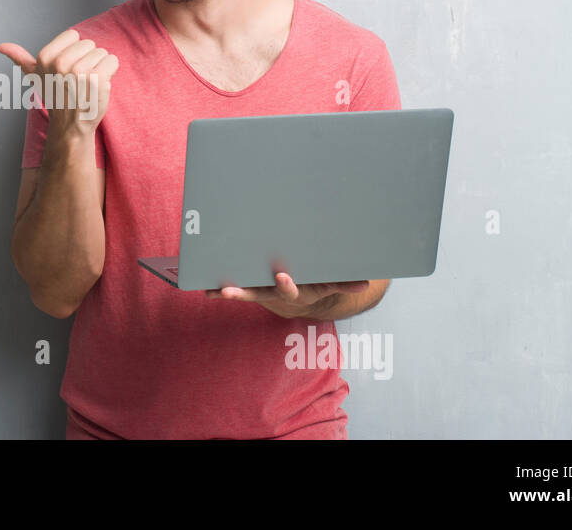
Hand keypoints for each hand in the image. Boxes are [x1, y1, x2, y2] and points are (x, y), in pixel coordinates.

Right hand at [0, 29, 118, 137]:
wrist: (70, 126)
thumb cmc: (55, 97)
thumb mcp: (35, 76)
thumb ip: (20, 58)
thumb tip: (0, 46)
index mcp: (45, 57)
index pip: (73, 35)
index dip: (74, 51)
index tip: (68, 68)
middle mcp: (60, 64)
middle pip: (89, 43)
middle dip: (88, 59)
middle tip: (79, 80)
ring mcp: (79, 72)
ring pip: (102, 52)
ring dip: (100, 67)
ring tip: (88, 84)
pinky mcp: (97, 80)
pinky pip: (112, 61)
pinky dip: (111, 73)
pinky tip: (99, 87)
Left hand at [204, 259, 369, 318]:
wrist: (303, 295)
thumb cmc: (316, 282)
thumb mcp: (330, 283)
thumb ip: (344, 283)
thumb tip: (365, 283)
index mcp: (295, 290)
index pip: (289, 289)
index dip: (285, 285)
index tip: (281, 276)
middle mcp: (276, 293)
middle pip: (258, 293)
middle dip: (243, 292)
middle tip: (228, 291)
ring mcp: (262, 292)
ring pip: (244, 293)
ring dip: (228, 293)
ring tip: (211, 292)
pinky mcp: (253, 290)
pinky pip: (235, 291)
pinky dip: (220, 291)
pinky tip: (206, 290)